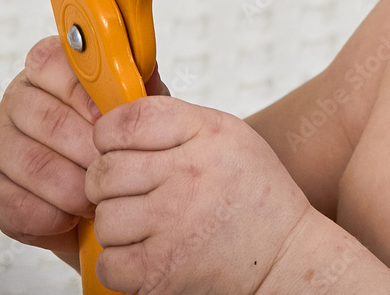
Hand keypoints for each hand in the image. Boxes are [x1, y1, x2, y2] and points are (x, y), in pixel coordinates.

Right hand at [0, 36, 167, 267]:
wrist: (110, 198)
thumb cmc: (121, 143)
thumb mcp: (138, 109)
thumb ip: (138, 86)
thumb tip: (142, 70)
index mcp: (50, 72)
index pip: (49, 62)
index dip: (83, 93)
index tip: (108, 117)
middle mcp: (18, 101)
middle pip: (47, 120)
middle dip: (91, 151)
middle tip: (117, 168)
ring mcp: (0, 144)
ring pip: (34, 165)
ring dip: (75, 188)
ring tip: (100, 196)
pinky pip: (19, 205)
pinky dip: (55, 216)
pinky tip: (74, 215)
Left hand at [85, 96, 312, 293]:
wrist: (284, 254)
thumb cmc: (253, 193)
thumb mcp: (228, 136)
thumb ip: (176, 121)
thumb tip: (112, 120)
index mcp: (206, 134)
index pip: (128, 121)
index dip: (108, 133)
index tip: (114, 146)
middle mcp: (190, 174)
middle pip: (104, 171)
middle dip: (109, 183)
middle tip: (134, 192)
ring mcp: (175, 224)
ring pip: (105, 218)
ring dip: (119, 225)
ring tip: (148, 225)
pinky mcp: (162, 270)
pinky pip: (109, 262)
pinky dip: (122, 263)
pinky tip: (148, 252)